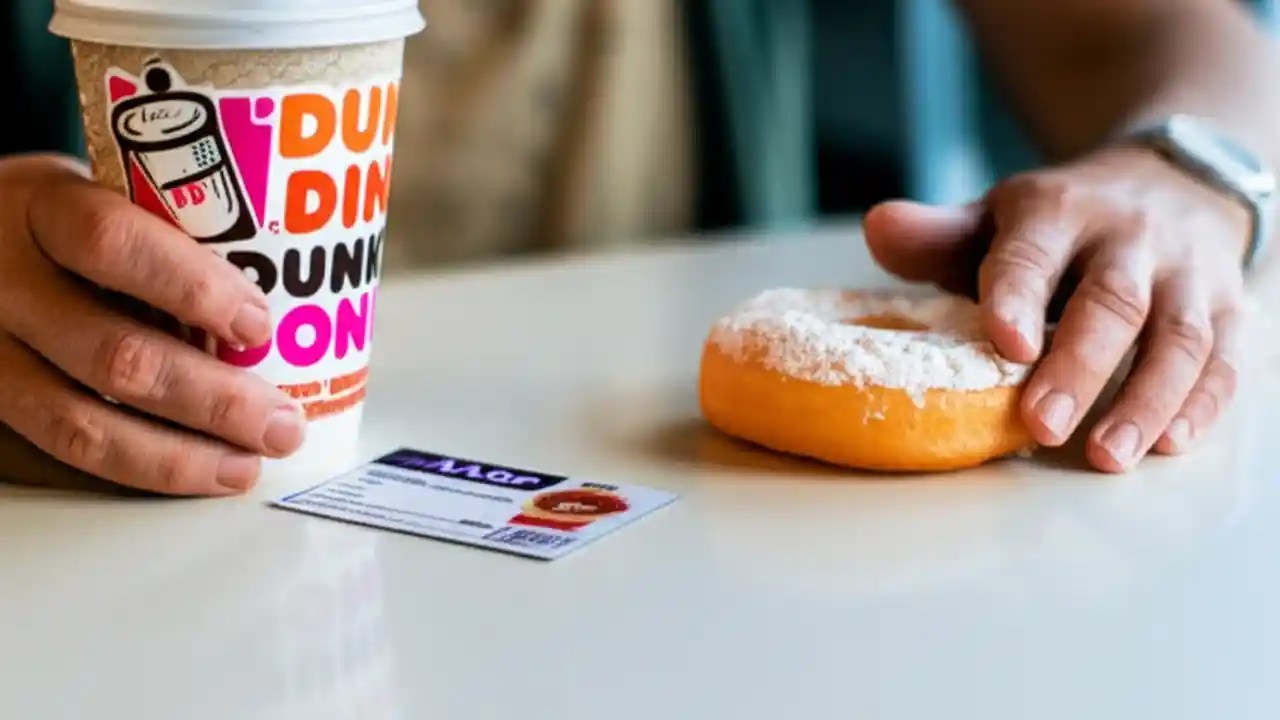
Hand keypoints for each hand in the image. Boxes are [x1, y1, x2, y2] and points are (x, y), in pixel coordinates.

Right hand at [0, 154, 305, 494]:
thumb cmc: (59, 219)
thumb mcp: (101, 194)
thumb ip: (172, 236)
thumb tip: (293, 297)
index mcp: (41, 208)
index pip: (112, 242)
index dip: (193, 287)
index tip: (258, 324)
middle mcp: (3, 283)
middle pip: (112, 353)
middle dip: (212, 400)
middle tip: (281, 422)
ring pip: (80, 423)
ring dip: (178, 457)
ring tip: (245, 465)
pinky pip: (61, 453)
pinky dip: (135, 472)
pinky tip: (191, 475)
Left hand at [865, 146, 1247, 471]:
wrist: (1169, 182)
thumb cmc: (1058, 226)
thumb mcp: (994, 220)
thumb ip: (937, 237)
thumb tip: (877, 228)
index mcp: (1056, 213)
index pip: (1033, 253)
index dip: (1018, 296)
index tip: (1005, 343)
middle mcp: (1128, 238)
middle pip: (1110, 302)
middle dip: (1078, 366)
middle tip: (1043, 426)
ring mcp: (1184, 273)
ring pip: (1178, 336)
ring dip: (1146, 399)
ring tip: (1106, 456)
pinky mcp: (1225, 306)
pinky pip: (1223, 357)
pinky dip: (1202, 403)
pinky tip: (1168, 444)